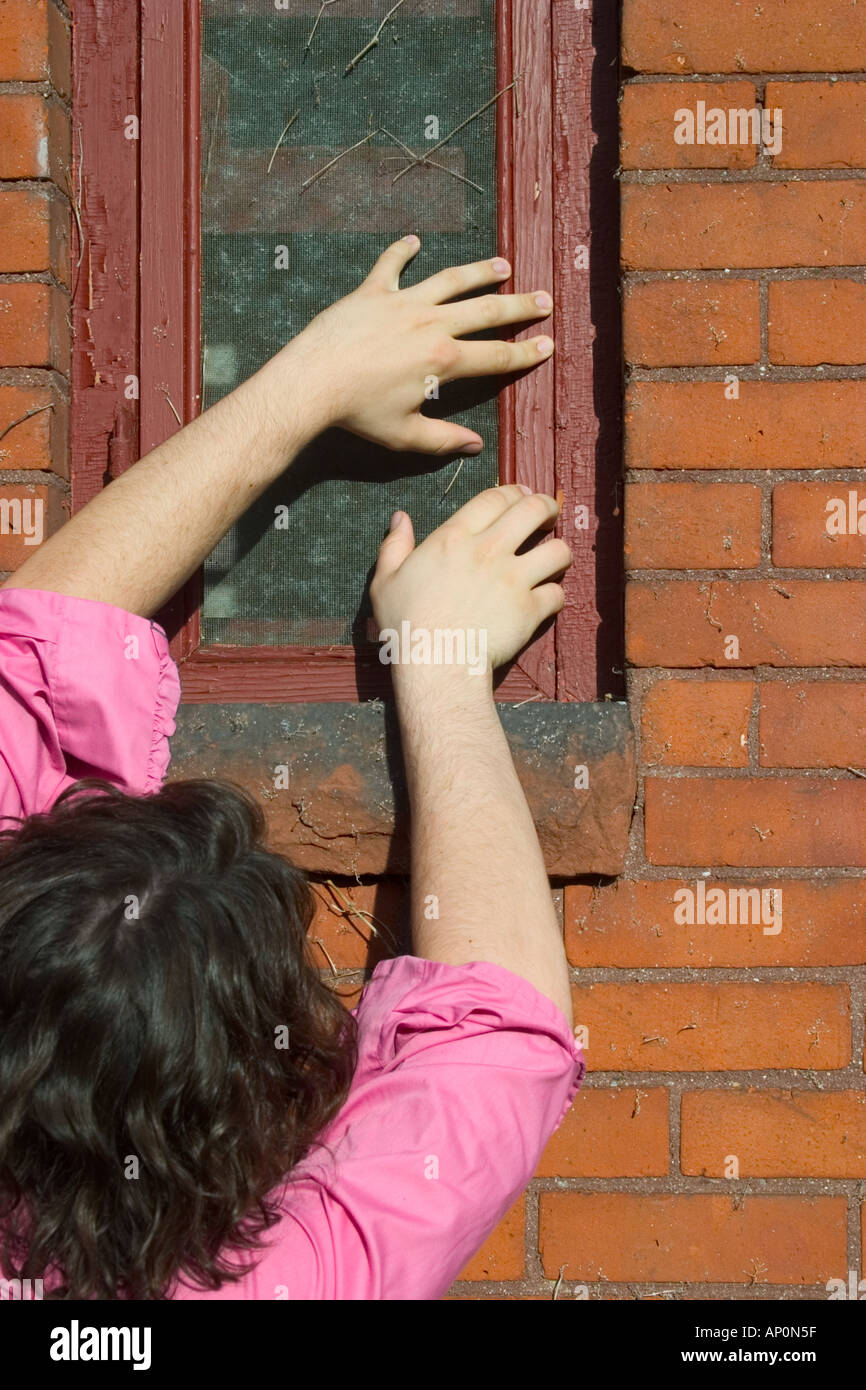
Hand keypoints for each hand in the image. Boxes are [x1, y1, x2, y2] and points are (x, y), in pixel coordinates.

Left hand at [279, 236, 554, 455]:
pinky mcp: (373, 292)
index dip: (526, 353)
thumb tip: (474, 445)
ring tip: (503, 266)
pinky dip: (402, 251)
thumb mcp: (406, 435)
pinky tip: (414, 241)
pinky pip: (392, 265)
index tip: (548, 346)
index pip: (497, 357)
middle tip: (544, 300)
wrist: (312, 382)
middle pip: (487, 311)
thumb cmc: (358, 413)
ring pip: (451, 280)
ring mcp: (403, 303)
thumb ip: (444, 439)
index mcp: (444, 361)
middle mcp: (431, 324)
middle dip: (520, 306)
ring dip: (480, 271)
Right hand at [370, 485, 571, 679]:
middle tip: (548, 515)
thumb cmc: (406, 624)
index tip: (520, 496)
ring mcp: (513, 579)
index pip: (494, 497)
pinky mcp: (530, 610)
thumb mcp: (385, 580)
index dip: (512, 491)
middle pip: (533, 509)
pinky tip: (546, 599)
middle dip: (547, 506)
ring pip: (558, 550)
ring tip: (555, 557)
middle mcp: (489, 550)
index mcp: (455, 537)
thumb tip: (400, 518)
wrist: (435, 664)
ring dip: (559, 551)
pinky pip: (557, 594)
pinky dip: (555, 596)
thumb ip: (394, 546)